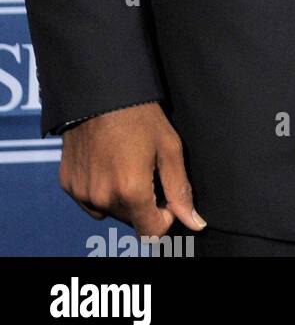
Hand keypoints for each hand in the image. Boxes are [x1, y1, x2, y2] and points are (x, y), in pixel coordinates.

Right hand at [59, 102, 205, 237]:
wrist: (100, 93)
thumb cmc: (141, 116)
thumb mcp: (169, 147)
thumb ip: (180, 189)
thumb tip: (195, 223)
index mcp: (131, 191)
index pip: (151, 232)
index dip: (165, 217)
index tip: (168, 194)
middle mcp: (103, 198)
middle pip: (132, 220)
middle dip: (145, 203)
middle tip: (148, 168)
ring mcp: (82, 193)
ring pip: (110, 211)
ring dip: (122, 198)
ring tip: (127, 162)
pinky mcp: (68, 184)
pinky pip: (90, 200)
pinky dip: (101, 190)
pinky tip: (108, 163)